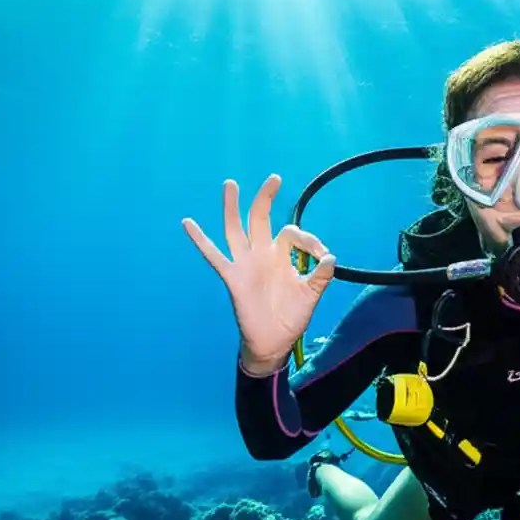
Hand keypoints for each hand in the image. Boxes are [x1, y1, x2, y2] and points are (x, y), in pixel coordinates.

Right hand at [182, 174, 335, 371]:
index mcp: (282, 257)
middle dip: (266, 198)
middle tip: (275, 178)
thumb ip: (321, 276)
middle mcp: (262, 255)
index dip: (309, 239)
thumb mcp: (311, 295)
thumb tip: (331, 257)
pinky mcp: (233, 277)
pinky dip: (200, 240)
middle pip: (261, 219)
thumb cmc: (291, 317)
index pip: (292, 234)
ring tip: (230, 184)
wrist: (274, 341)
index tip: (322, 255)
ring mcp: (246, 264)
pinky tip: (188, 223)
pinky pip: (214, 256)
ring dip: (232, 207)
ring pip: (236, 229)